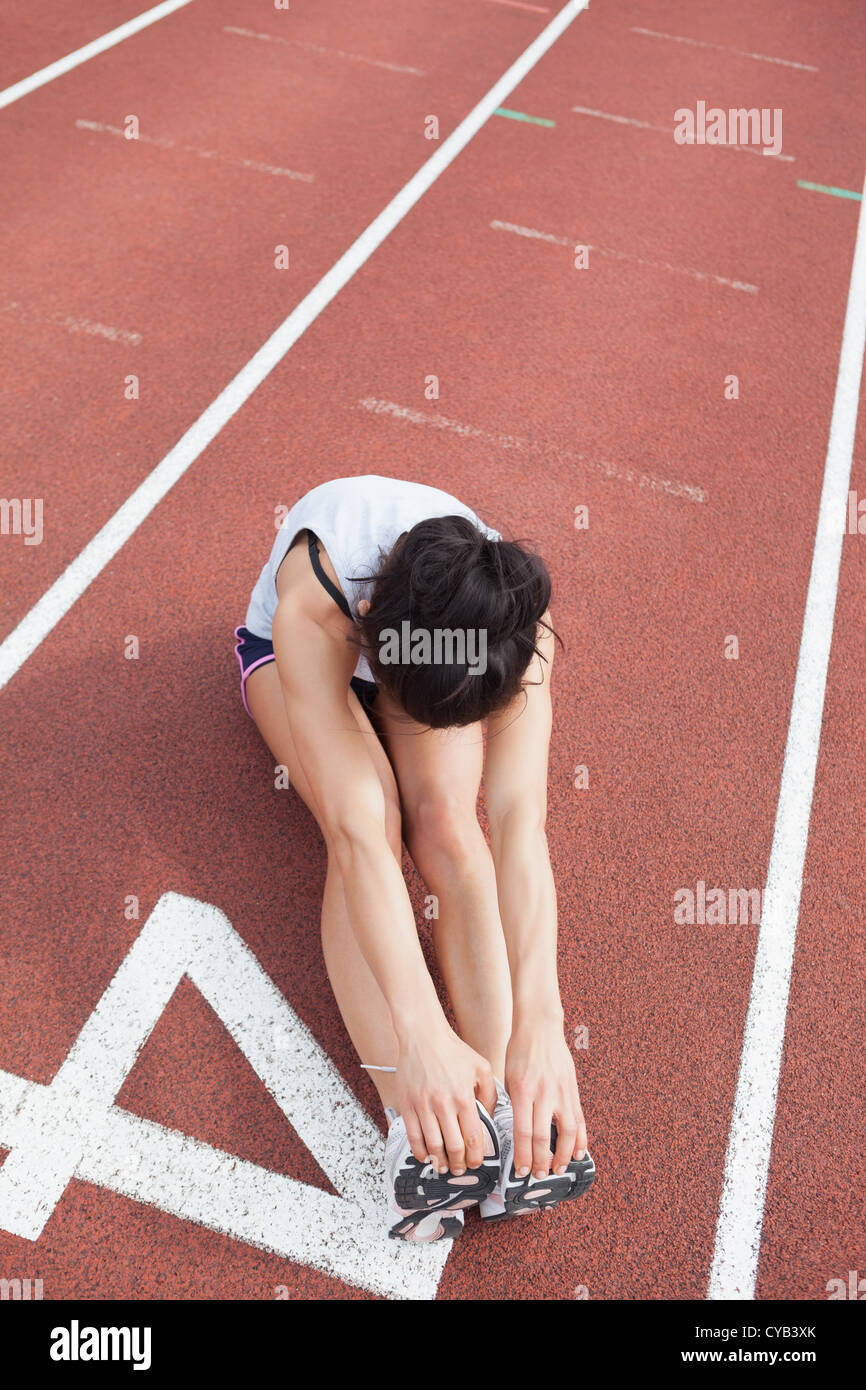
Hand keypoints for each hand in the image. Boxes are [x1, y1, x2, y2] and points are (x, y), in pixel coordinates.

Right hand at [396, 1027, 496, 1175]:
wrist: (423, 1035)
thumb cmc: (452, 1050)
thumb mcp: (481, 1067)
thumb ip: (490, 1093)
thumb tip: (490, 1117)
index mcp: (464, 1097)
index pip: (473, 1138)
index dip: (475, 1156)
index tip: (475, 1163)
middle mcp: (443, 1104)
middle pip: (453, 1147)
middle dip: (459, 1164)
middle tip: (461, 1169)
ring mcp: (423, 1106)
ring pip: (432, 1146)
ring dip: (440, 1162)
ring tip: (444, 1166)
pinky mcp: (407, 1105)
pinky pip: (413, 1137)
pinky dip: (420, 1152)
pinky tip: (426, 1156)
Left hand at [505, 1022, 586, 1178]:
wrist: (540, 1027)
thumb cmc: (519, 1051)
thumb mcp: (508, 1076)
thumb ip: (513, 1104)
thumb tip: (515, 1132)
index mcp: (522, 1091)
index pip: (523, 1131)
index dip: (522, 1155)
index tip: (520, 1170)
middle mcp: (543, 1093)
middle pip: (543, 1136)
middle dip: (540, 1161)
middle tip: (537, 1176)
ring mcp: (561, 1092)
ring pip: (567, 1131)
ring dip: (564, 1155)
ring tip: (558, 1170)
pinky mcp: (573, 1089)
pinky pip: (579, 1119)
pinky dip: (581, 1138)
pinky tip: (580, 1153)